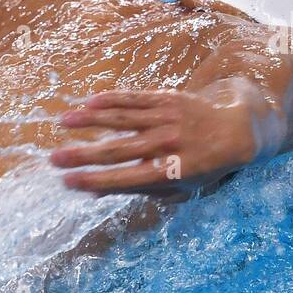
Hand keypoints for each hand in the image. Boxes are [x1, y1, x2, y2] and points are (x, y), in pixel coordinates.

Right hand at [50, 87, 262, 194]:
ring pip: (122, 119)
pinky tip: (89, 101)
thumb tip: (96, 194)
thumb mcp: (179, 186)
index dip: (95, 181)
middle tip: (54, 158)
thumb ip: (140, 189)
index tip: (68, 182)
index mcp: (172, 171)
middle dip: (83, 155)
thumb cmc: (204, 165)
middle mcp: (169, 144)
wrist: (238, 130)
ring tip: (63, 122)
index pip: (126, 179)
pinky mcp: (167, 98)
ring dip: (90, 120)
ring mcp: (167, 119)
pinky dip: (111, 99)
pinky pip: (135, 98)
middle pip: (118, 150)